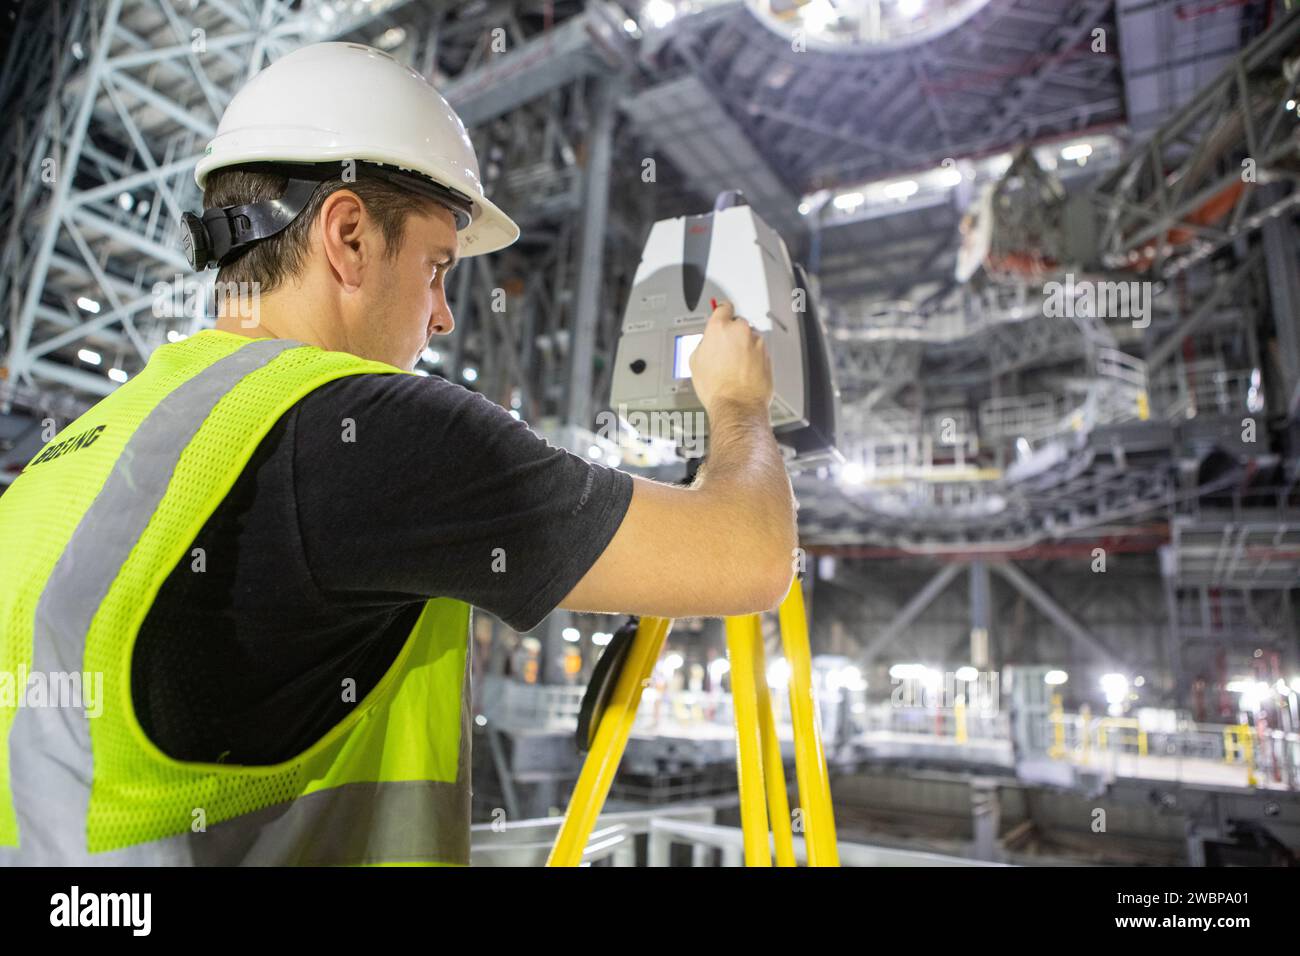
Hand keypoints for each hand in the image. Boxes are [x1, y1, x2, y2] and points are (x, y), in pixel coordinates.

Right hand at [688, 300, 772, 414]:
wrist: (737, 405)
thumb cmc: (716, 388)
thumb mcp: (695, 362)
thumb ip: (704, 344)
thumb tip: (708, 343)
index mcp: (720, 328)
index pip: (723, 307)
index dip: (721, 310)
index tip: (722, 311)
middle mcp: (741, 331)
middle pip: (737, 324)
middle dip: (732, 335)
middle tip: (724, 352)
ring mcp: (756, 343)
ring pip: (749, 339)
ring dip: (743, 348)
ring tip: (734, 368)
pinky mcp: (767, 355)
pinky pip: (758, 352)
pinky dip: (753, 359)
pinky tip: (743, 373)